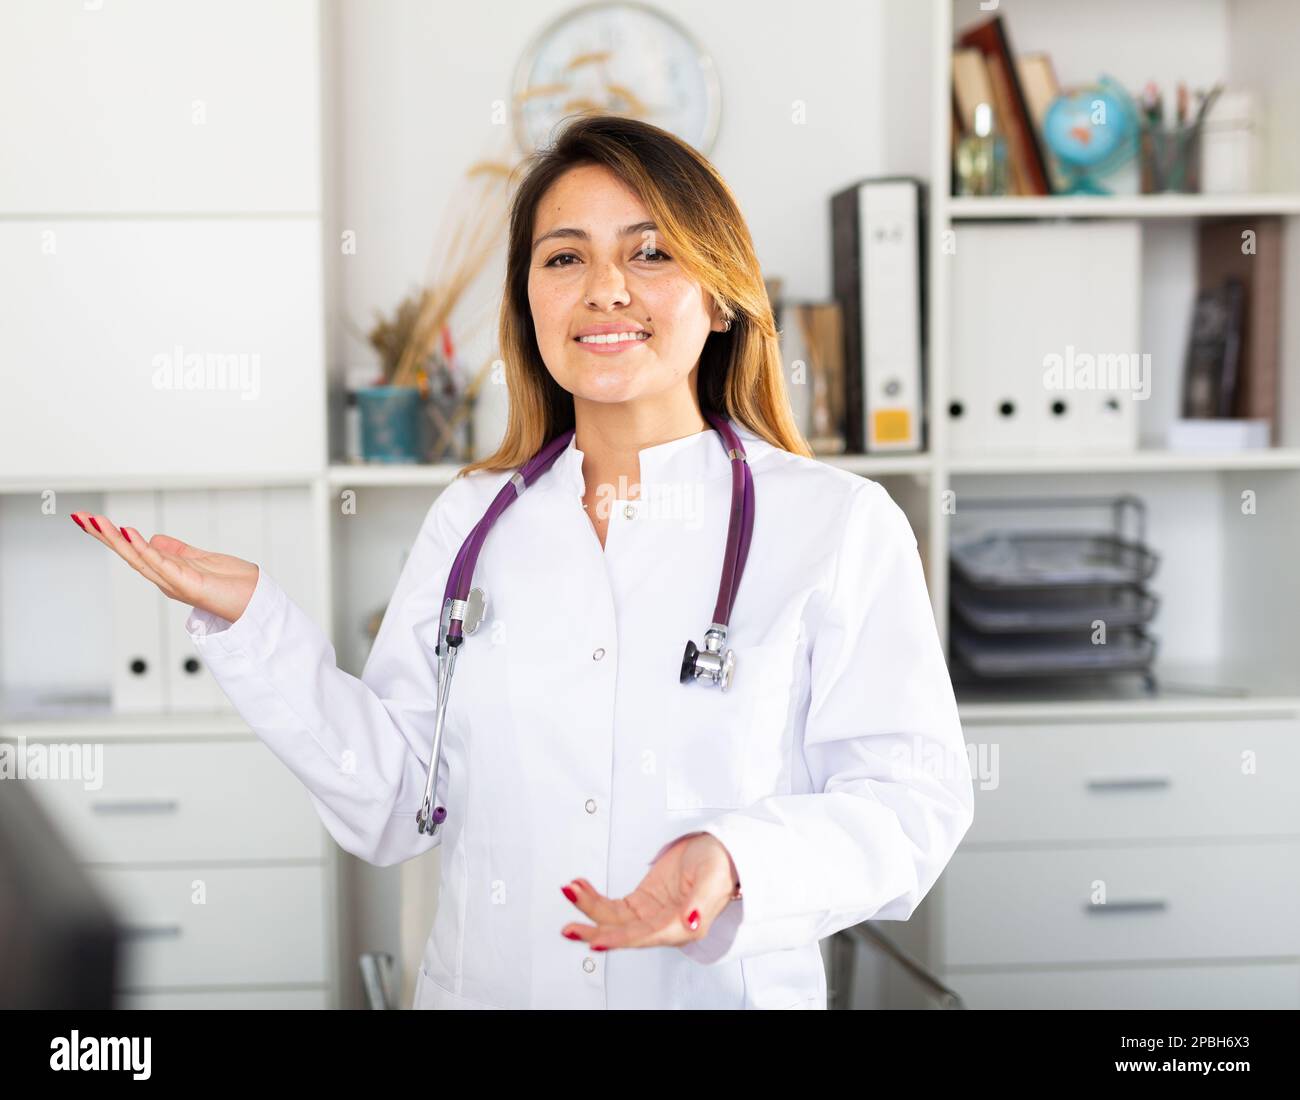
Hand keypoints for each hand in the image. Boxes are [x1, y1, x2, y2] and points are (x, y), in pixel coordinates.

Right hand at [71, 511, 258, 623]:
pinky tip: (129, 534)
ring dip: (116, 540)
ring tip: (96, 522)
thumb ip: (177, 551)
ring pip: (139, 558)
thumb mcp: (202, 560)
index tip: (91, 519)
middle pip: (129, 554)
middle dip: (104, 536)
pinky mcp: (188, 584)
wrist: (257, 602)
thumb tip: (153, 539)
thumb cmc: (236, 585)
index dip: (113, 535)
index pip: (135, 550)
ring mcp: (175, 582)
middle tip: (80, 517)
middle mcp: (167, 578)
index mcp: (169, 571)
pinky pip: (162, 564)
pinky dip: (145, 549)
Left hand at [560, 832, 739, 950]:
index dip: (620, 940)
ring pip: (612, 920)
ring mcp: (650, 916)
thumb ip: (700, 903)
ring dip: (589, 908)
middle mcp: (664, 927)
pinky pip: (612, 907)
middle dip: (593, 930)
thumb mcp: (713, 879)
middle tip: (570, 927)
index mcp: (683, 927)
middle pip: (622, 933)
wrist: (719, 851)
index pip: (645, 937)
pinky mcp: (641, 904)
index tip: (596, 941)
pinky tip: (581, 889)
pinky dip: (594, 898)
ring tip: (571, 891)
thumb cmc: (720, 865)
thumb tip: (691, 922)